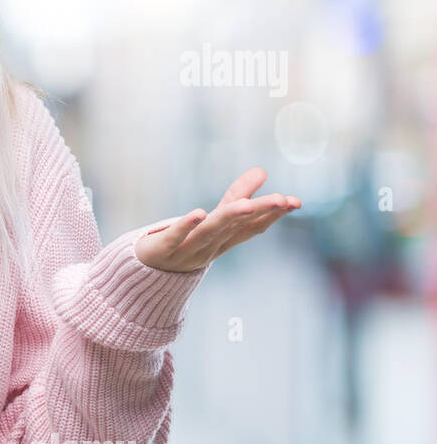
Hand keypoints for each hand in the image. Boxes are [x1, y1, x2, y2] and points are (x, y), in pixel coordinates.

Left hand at [133, 168, 300, 272]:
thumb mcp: (214, 220)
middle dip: (259, 213)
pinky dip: (187, 225)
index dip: (273, 214)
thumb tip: (262, 170)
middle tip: (282, 199)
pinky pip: (176, 236)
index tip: (295, 201)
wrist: (148, 273)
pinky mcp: (163, 248)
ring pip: (210, 232)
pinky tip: (199, 212)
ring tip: (247, 205)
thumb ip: (238, 195)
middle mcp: (210, 247)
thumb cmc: (188, 242)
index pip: (252, 227)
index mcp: (225, 240)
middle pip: (236, 227)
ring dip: (229, 218)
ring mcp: (187, 249)